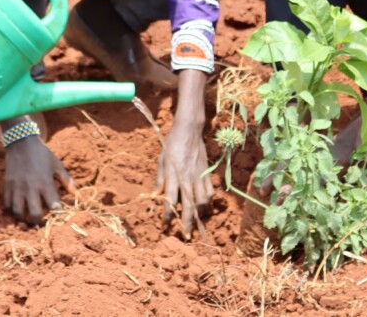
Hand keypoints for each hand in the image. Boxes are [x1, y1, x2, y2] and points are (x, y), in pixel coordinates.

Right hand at [3, 135, 73, 223]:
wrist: (21, 142)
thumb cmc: (42, 153)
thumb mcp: (57, 164)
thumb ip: (66, 180)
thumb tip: (75, 194)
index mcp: (45, 182)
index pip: (53, 206)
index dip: (57, 213)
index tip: (58, 213)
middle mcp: (31, 187)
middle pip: (35, 214)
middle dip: (40, 222)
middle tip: (42, 222)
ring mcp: (17, 187)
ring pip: (18, 212)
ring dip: (24, 218)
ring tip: (28, 217)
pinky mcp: (7, 185)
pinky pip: (7, 204)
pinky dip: (12, 210)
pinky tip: (18, 208)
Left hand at [157, 114, 211, 234]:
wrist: (189, 130)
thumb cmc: (172, 144)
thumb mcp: (161, 160)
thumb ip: (160, 179)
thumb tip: (155, 196)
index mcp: (174, 174)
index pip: (170, 200)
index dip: (167, 215)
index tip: (164, 226)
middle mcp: (188, 177)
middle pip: (189, 205)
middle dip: (188, 223)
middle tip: (186, 236)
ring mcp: (200, 175)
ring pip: (203, 201)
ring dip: (200, 215)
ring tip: (196, 223)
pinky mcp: (207, 173)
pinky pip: (210, 192)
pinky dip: (209, 202)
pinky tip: (205, 208)